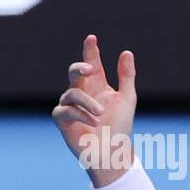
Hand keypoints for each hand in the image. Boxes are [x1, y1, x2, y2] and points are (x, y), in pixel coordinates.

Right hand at [51, 34, 137, 174]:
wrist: (113, 152)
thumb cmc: (120, 127)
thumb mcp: (127, 99)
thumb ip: (126, 76)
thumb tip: (126, 52)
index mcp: (97, 85)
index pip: (92, 63)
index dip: (90, 50)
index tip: (92, 37)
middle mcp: (82, 92)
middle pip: (74, 72)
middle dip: (80, 67)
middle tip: (91, 68)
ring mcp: (71, 106)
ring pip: (72, 93)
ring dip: (87, 103)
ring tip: (100, 114)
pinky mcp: (62, 120)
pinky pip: (64, 110)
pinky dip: (80, 115)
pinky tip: (93, 122)